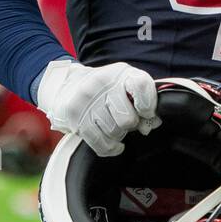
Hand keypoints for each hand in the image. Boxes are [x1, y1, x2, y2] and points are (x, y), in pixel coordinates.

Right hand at [36, 60, 159, 155]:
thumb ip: (143, 100)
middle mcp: (102, 84)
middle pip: (128, 119)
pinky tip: (114, 144)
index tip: (147, 113)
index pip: (141, 85)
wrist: (67, 86)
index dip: (148, 104)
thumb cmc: (105, 89)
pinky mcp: (75, 119)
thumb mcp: (125, 85)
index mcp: (120, 73)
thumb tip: (153, 123)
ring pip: (114, 132)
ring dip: (119, 135)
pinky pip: (101, 144)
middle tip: (128, 122)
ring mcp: (86, 102)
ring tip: (115, 127)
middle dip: (132, 125)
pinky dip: (111, 148)